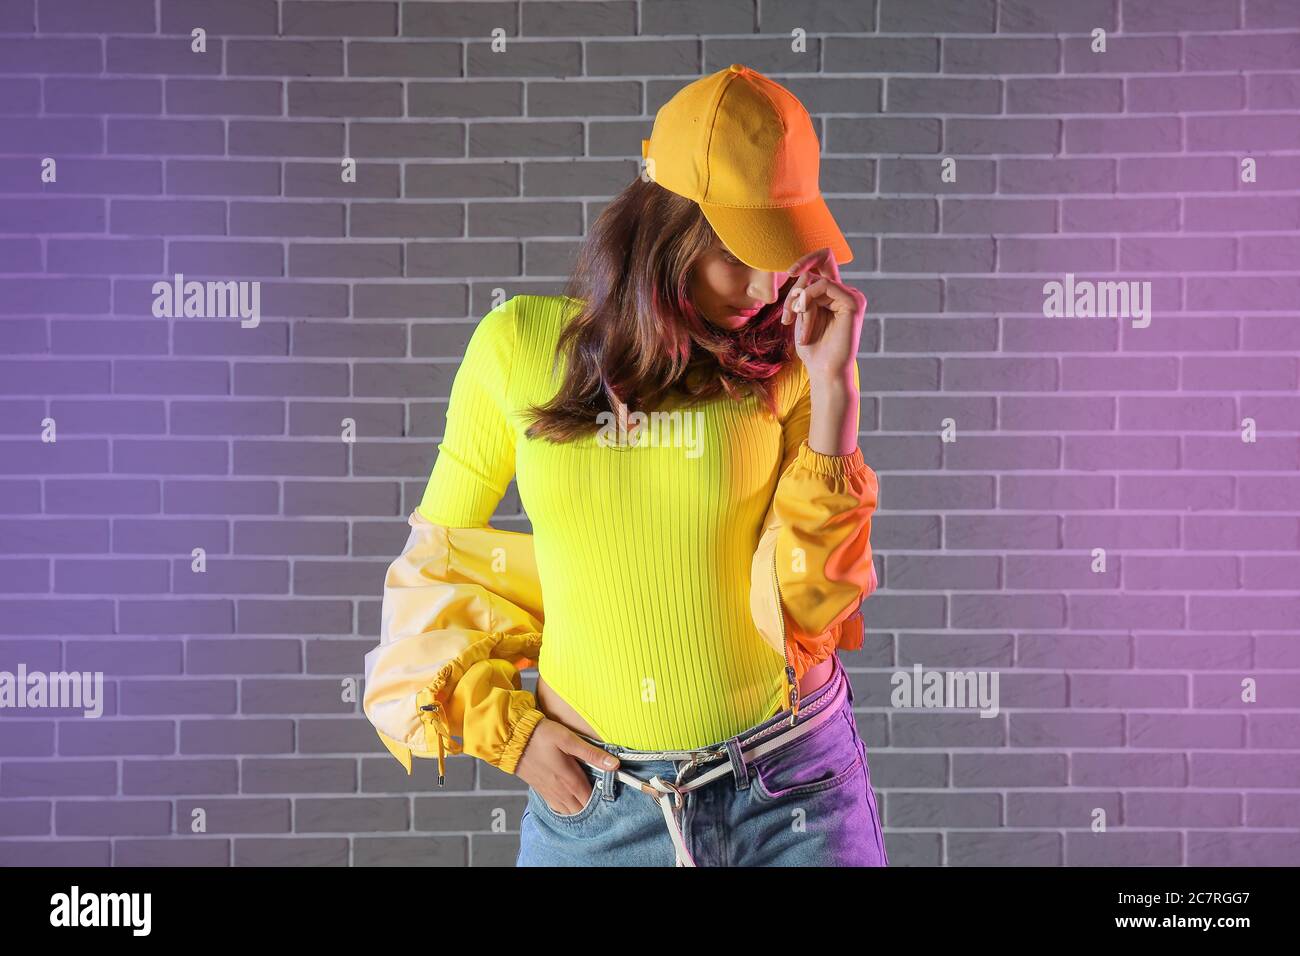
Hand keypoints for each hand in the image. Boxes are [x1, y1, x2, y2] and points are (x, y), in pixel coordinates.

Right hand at [514, 716, 619, 814]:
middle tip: (602, 798)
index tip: (611, 793)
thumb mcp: (568, 739)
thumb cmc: (541, 735)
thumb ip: (591, 754)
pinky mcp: (541, 791)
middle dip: (593, 807)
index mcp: (570, 780)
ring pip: (569, 812)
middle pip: (582, 810)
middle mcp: (560, 791)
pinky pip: (557, 808)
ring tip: (589, 800)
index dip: (603, 800)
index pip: (592, 800)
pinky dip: (567, 809)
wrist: (512, 739)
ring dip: (580, 809)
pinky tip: (571, 802)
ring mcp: (549, 793)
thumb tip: (615, 764)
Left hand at [780, 246, 865, 383]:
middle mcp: (846, 292)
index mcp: (835, 294)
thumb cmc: (813, 348)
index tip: (790, 271)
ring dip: (799, 303)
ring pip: (815, 281)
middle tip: (787, 317)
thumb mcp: (802, 314)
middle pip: (813, 273)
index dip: (807, 259)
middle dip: (794, 293)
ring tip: (795, 324)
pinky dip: (808, 302)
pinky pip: (825, 285)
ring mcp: (852, 296)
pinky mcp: (854, 302)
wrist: (825, 371)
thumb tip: (801, 273)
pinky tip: (804, 322)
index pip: (823, 261)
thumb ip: (803, 293)